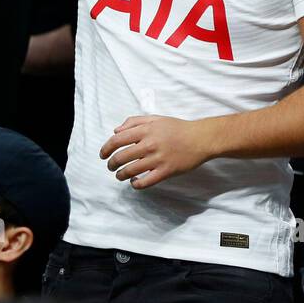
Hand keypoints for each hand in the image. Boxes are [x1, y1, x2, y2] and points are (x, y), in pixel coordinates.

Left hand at [99, 115, 213, 189]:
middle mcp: (149, 144)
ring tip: (120, 175)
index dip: (106, 149)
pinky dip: (136, 184)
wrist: (200, 139)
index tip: (103, 155)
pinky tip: (134, 182)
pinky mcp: (166, 171)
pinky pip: (145, 182)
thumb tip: (115, 131)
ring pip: (130, 171)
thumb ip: (134, 122)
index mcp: (145, 130)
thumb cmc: (177, 128)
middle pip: (120, 157)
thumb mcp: (156, 118)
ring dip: (120, 175)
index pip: (117, 140)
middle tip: (110, 166)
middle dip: (111, 164)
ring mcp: (157, 159)